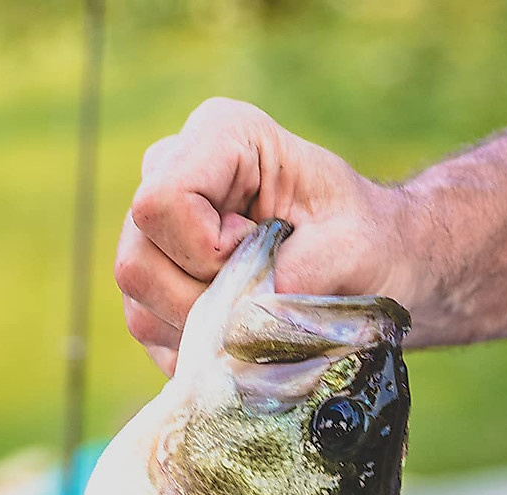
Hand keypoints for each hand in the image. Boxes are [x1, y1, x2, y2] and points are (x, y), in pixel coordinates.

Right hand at [115, 98, 409, 374]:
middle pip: (137, 259)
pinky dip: (198, 346)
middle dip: (203, 297)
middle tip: (263, 290)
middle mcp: (170, 175)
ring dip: (202, 327)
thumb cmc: (364, 243)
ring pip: (138, 301)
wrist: (369, 271)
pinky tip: (240, 329)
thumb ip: (299, 275)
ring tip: (256, 309)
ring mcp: (154, 234)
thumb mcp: (351, 248)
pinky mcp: (152, 286)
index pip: (162, 202)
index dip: (208, 249)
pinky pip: (148, 329)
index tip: (263, 252)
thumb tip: (240, 327)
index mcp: (219, 137)